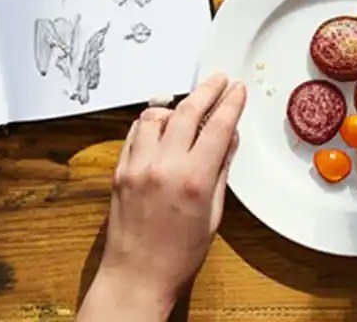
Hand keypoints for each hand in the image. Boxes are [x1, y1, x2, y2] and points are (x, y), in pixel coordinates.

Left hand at [77, 75, 246, 321]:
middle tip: (219, 81)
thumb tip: (229, 138)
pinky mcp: (119, 170)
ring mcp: (138, 166)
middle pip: (188, 111)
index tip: (237, 90)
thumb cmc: (178, 255)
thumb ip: (221, 170)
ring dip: (175, 106)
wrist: (137, 275)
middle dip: (207, 91)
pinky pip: (135, 132)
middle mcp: (164, 166)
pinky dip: (149, 123)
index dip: (230, 103)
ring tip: (189, 107)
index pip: (217, 126)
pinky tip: (161, 124)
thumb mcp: (213, 214)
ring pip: (156, 116)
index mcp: (194, 179)